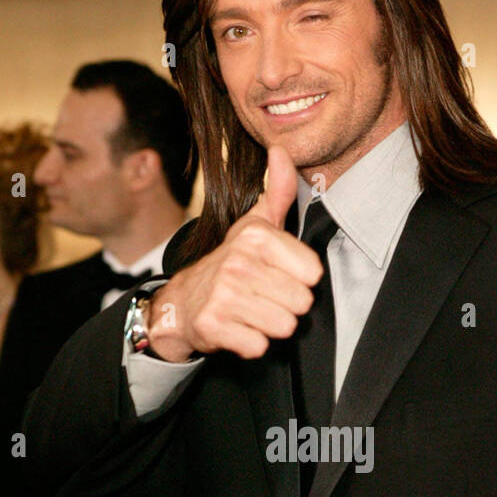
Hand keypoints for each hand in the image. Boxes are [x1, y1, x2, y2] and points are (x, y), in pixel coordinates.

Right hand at [146, 144, 321, 361]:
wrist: (182, 302)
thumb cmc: (230, 264)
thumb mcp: (255, 225)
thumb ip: (278, 191)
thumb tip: (282, 150)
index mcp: (256, 237)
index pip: (313, 274)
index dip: (300, 280)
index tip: (278, 275)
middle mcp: (238, 263)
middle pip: (301, 303)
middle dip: (286, 306)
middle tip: (263, 297)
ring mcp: (223, 294)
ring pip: (283, 326)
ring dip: (270, 326)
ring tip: (251, 312)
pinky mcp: (213, 325)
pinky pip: (258, 346)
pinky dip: (251, 343)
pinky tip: (238, 328)